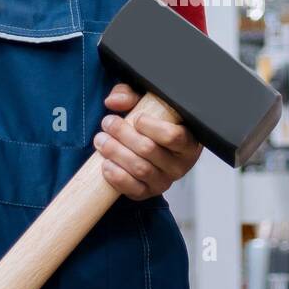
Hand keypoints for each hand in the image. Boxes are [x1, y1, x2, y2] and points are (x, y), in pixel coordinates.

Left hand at [94, 83, 202, 200]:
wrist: (151, 147)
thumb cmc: (152, 123)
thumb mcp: (146, 103)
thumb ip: (131, 96)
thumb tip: (114, 101)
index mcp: (187, 140)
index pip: (173, 136)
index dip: (151, 126)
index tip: (136, 117)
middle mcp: (180, 163)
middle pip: (149, 150)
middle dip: (123, 134)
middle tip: (108, 123)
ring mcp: (165, 180)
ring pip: (140, 169)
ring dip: (115, 153)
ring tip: (101, 140)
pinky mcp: (149, 192)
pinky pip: (134, 189)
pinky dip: (117, 176)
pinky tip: (106, 164)